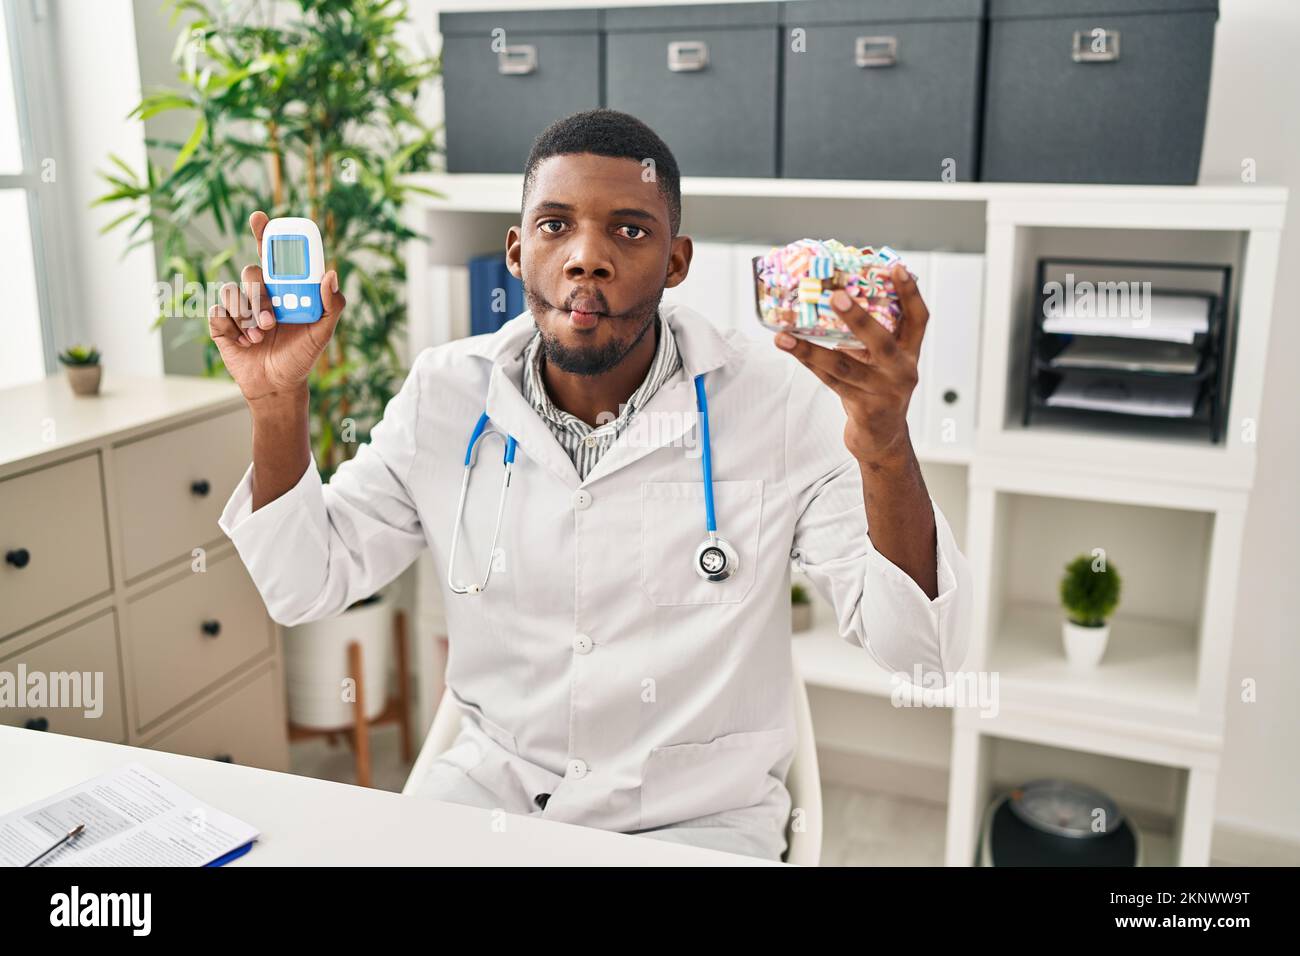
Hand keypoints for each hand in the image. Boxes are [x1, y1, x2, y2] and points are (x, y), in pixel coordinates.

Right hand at [208, 211, 345, 403]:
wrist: (277, 386)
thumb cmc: (301, 356)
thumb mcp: (322, 332)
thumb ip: (332, 305)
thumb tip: (331, 273)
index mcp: (282, 288)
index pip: (272, 255)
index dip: (264, 233)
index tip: (260, 218)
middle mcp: (258, 292)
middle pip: (251, 273)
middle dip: (259, 296)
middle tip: (272, 321)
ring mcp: (237, 306)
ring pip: (231, 292)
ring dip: (246, 316)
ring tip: (260, 337)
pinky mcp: (220, 323)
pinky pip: (218, 312)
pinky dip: (232, 328)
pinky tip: (244, 343)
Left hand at [773, 263, 929, 464]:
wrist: (883, 440)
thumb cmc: (877, 390)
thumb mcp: (881, 361)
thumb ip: (869, 336)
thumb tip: (834, 295)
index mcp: (909, 353)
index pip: (918, 319)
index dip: (910, 293)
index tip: (897, 268)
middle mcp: (902, 371)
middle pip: (882, 340)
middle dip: (858, 316)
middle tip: (837, 294)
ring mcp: (884, 392)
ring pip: (844, 367)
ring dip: (811, 350)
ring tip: (784, 335)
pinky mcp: (866, 409)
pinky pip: (831, 383)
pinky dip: (809, 365)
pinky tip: (791, 350)